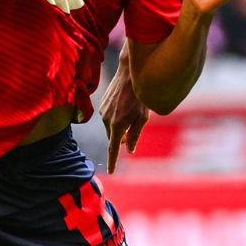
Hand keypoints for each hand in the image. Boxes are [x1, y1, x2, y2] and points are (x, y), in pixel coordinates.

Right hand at [98, 58, 147, 172]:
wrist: (129, 74)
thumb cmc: (140, 96)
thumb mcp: (142, 118)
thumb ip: (135, 135)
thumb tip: (129, 149)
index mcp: (117, 126)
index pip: (113, 149)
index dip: (112, 161)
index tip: (111, 171)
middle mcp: (107, 120)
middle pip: (113, 138)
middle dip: (121, 140)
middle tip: (132, 133)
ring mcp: (103, 112)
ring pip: (111, 128)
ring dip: (119, 127)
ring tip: (131, 113)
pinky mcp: (102, 105)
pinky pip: (108, 118)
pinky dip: (116, 118)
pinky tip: (125, 106)